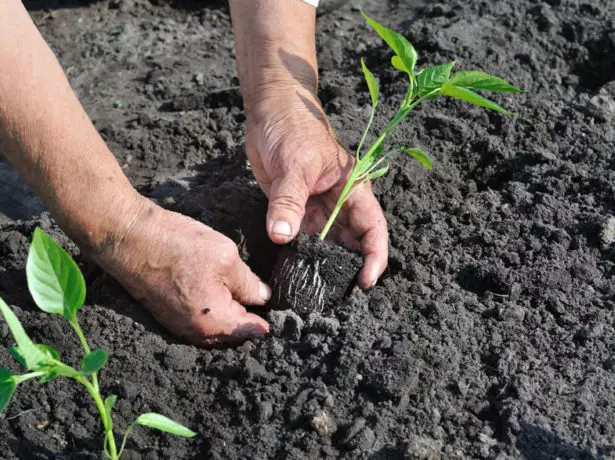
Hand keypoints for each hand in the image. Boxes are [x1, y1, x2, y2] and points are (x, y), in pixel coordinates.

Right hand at [94, 201, 270, 344]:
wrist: (128, 237)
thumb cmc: (177, 245)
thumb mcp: (226, 257)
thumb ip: (249, 283)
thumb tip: (263, 297)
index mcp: (215, 322)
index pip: (252, 331)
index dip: (269, 320)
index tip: (283, 311)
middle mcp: (196, 332)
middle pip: (234, 334)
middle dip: (250, 319)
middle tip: (266, 299)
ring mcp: (179, 326)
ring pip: (217, 327)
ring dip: (231, 315)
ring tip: (245, 293)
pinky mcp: (168, 314)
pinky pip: (200, 320)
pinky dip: (213, 311)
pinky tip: (220, 291)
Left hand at [245, 84, 388, 288]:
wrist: (269, 110)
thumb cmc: (292, 127)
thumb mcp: (294, 164)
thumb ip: (288, 201)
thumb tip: (282, 236)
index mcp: (354, 188)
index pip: (373, 228)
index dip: (375, 257)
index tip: (365, 282)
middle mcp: (339, 203)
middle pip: (353, 243)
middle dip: (349, 268)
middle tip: (337, 296)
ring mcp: (318, 208)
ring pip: (328, 245)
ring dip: (324, 265)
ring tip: (317, 291)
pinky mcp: (296, 210)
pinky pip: (302, 238)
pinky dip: (300, 255)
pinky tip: (295, 272)